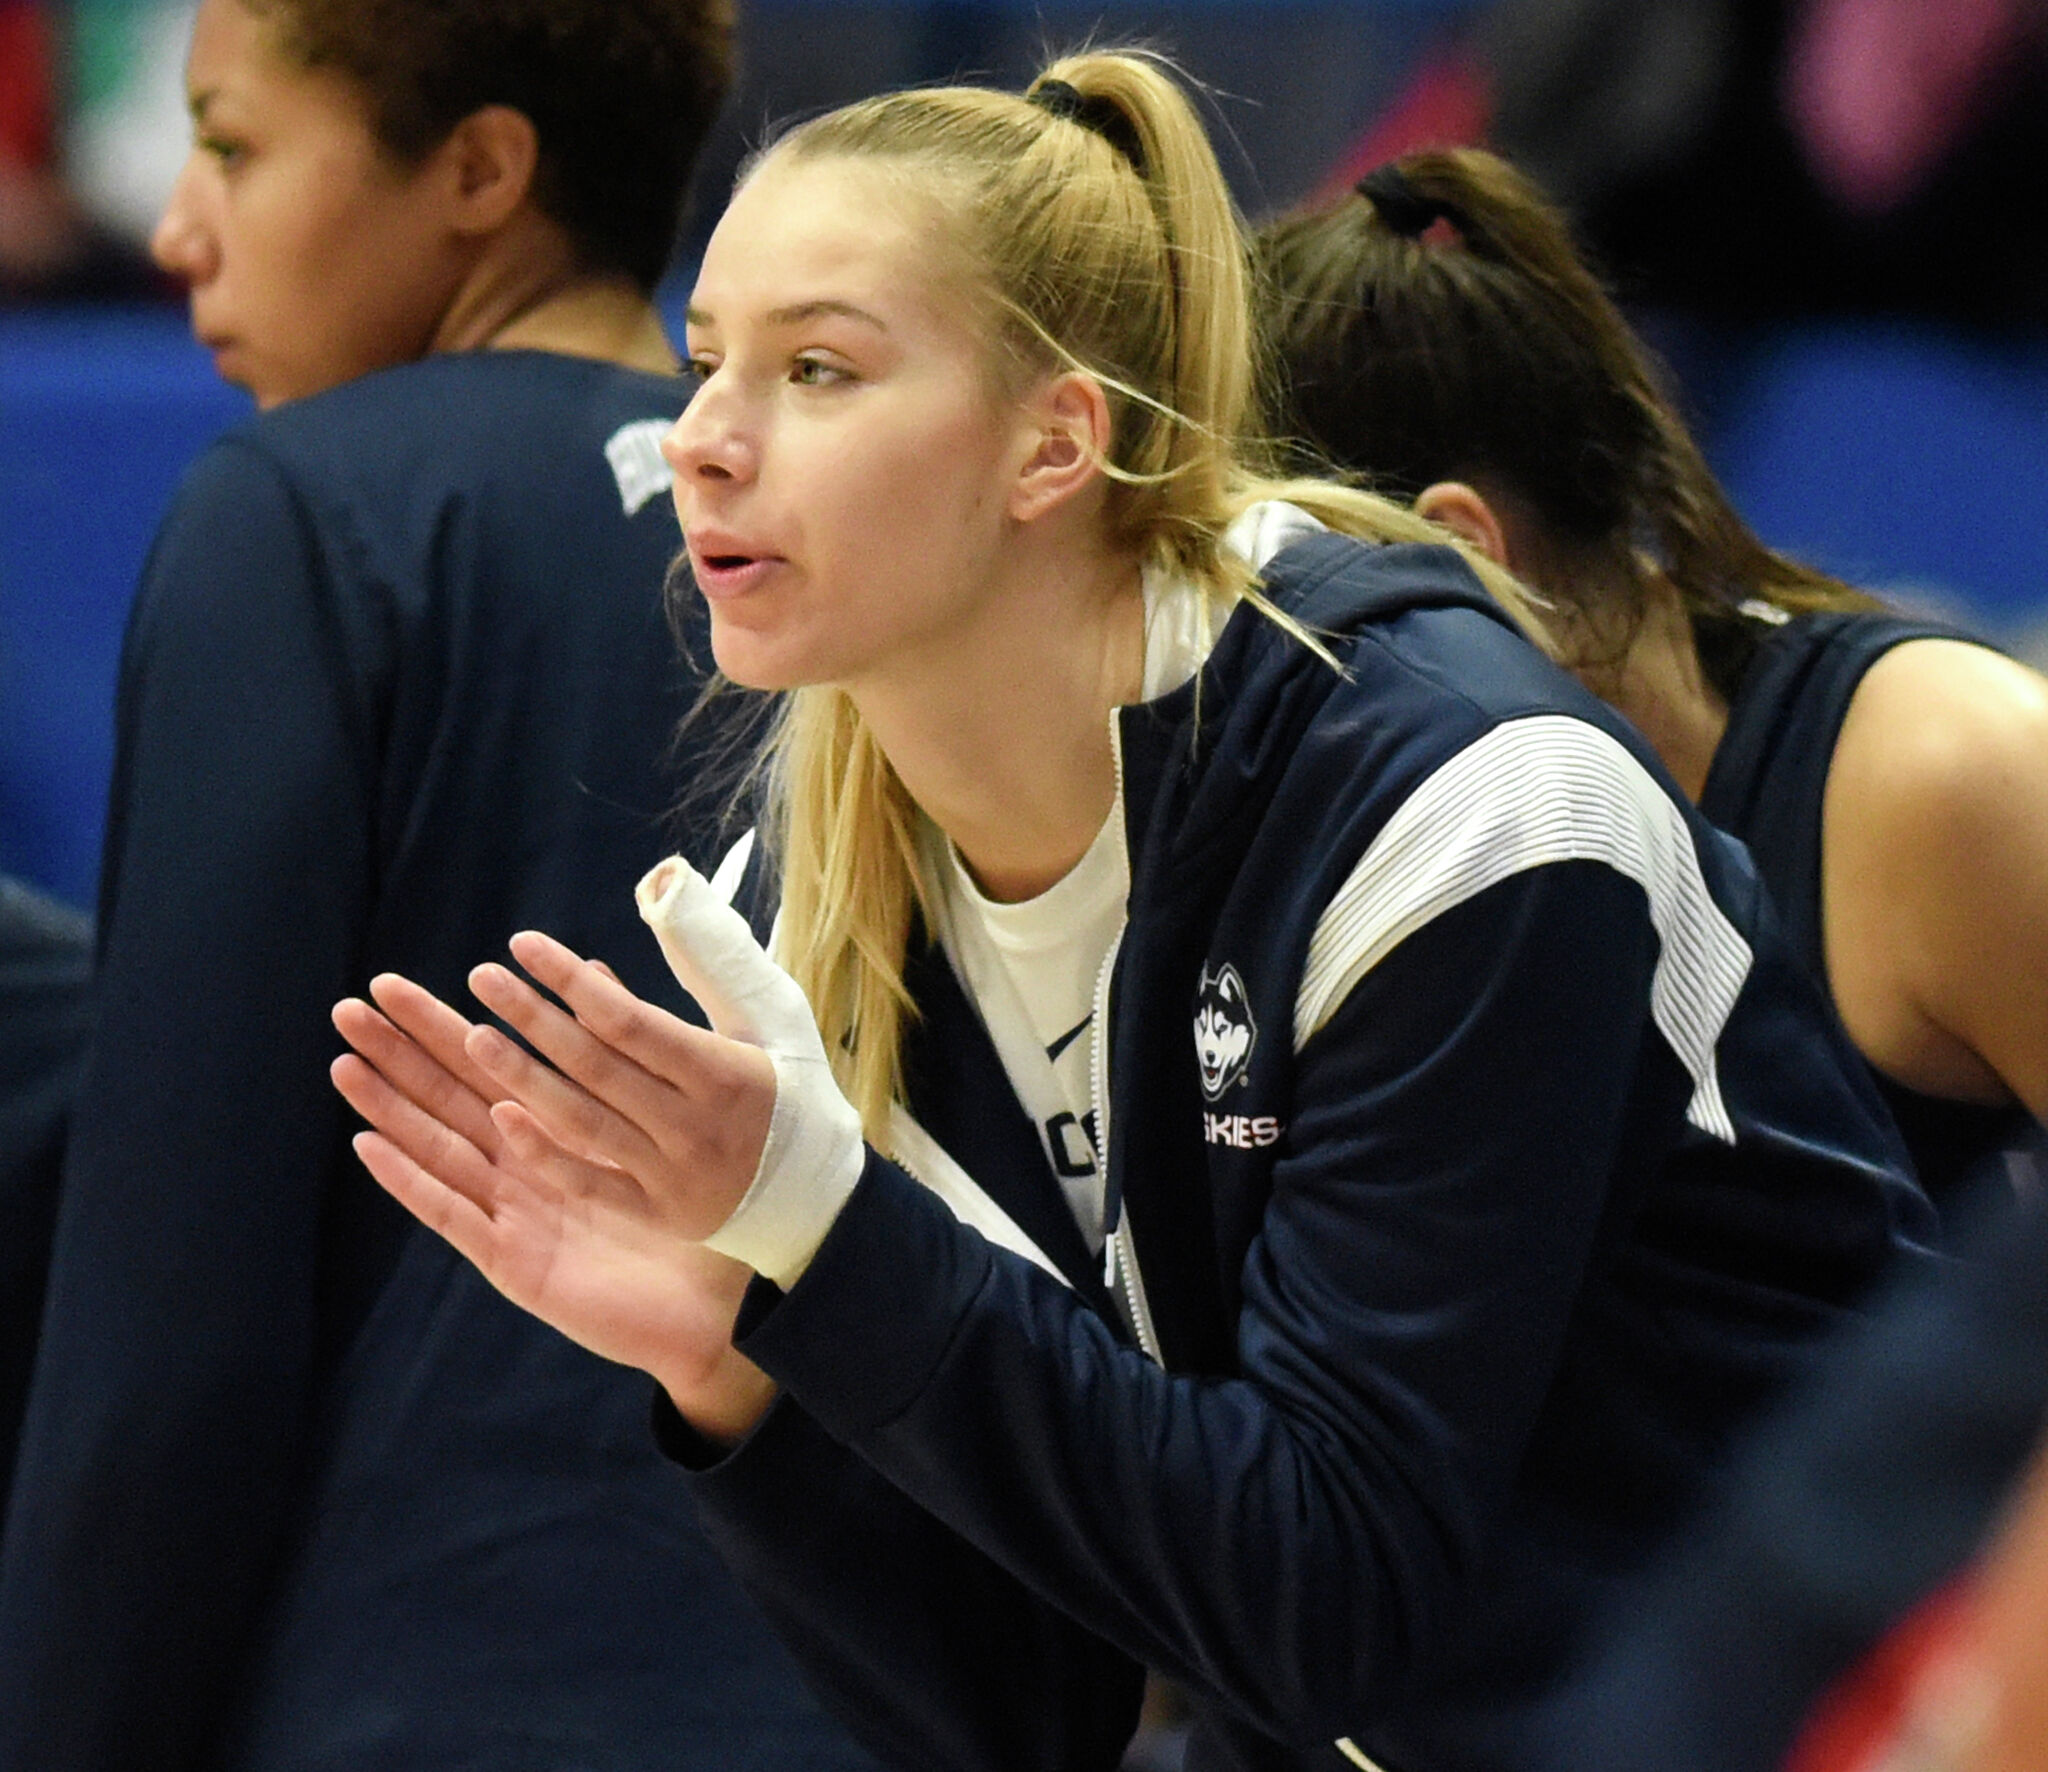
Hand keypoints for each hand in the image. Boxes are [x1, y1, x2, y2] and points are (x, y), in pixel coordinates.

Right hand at [331, 966, 775, 1439]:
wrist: (711, 1309)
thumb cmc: (688, 1218)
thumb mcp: (651, 1128)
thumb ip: (617, 1059)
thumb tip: (597, 976)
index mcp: (553, 1135)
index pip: (483, 1068)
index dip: (435, 1028)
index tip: (388, 986)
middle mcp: (521, 1172)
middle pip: (446, 1101)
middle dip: (397, 1057)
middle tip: (346, 1010)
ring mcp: (512, 1216)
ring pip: (438, 1151)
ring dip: (390, 1110)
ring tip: (344, 1065)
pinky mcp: (512, 1262)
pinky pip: (454, 1216)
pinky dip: (410, 1181)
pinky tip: (370, 1145)